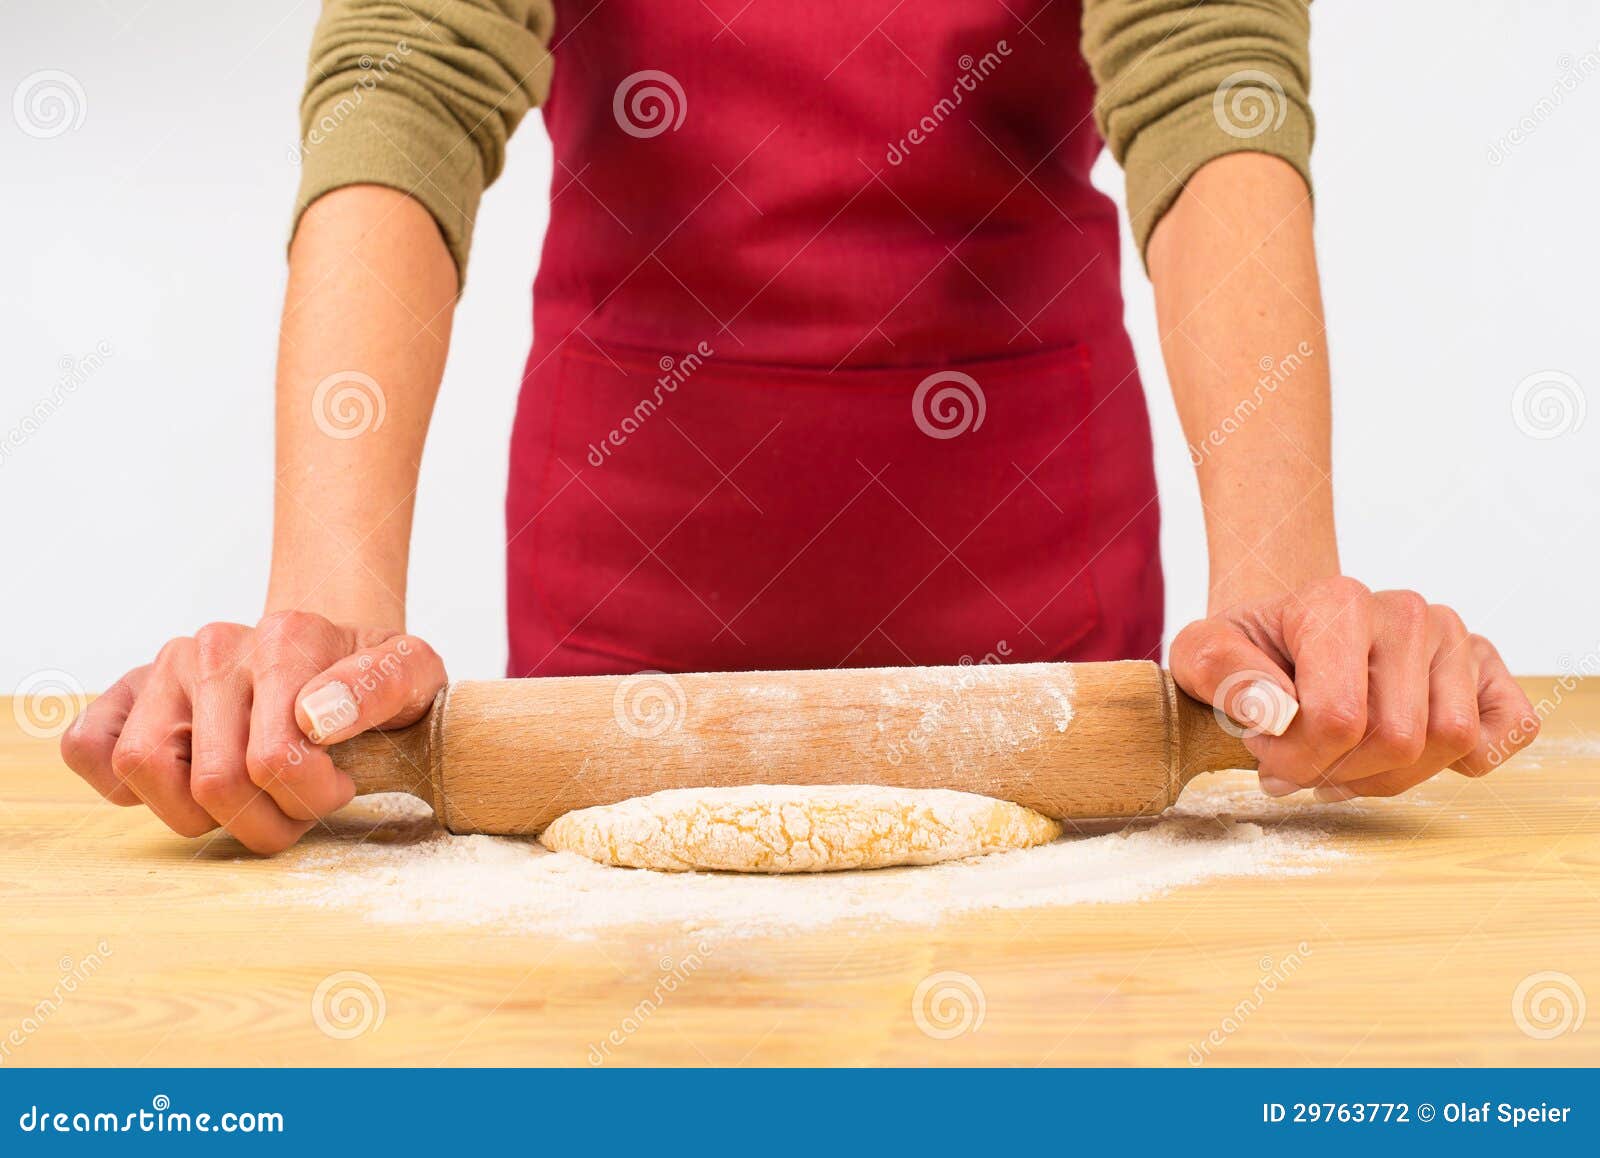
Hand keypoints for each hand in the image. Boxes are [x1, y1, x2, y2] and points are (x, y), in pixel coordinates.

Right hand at [60, 612, 445, 852]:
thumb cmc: (371, 675)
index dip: (313, 799)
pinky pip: (89, 747)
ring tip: (246, 797)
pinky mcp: (129, 691)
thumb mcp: (415, 672)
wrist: (333, 642)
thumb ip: (382, 685)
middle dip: (265, 821)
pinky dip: (123, 785)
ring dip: (197, 813)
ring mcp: (165, 668)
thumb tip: (314, 716)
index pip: (276, 761)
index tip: (341, 786)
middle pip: (213, 782)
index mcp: (286, 639)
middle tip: (299, 805)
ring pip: (142, 769)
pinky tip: (183, 783)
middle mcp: (214, 647)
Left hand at [1171, 578, 1538, 800]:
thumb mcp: (1200, 653)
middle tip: (1298, 764)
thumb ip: (1219, 673)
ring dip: (1387, 775)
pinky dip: (1466, 760)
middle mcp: (1408, 612)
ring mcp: (1454, 638)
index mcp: (1339, 601)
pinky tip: (1409, 753)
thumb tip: (1274, 711)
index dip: (1297, 761)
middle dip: (1339, 773)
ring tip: (1341, 759)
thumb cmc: (1249, 650)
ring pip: (1449, 744)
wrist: (1286, 629)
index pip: (1338, 719)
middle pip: (1397, 740)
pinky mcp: (1487, 668)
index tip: (1264, 752)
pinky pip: (1505, 733)